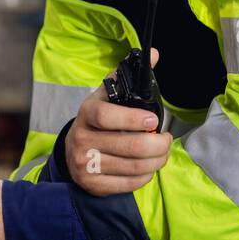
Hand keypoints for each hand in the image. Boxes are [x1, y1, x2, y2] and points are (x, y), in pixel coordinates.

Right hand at [67, 46, 172, 196]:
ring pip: (133, 167)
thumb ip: (129, 76)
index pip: (106, 116)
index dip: (132, 119)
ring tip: (162, 153)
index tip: (153, 121)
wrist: (72, 151)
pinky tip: (148, 167)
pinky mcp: (92, 185)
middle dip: (157, 145)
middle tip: (166, 140)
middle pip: (128, 146)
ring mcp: (85, 164)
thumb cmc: (98, 120)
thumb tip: (153, 54)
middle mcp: (82, 139)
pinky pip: (129, 184)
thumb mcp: (108, 96)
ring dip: (157, 161)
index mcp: (86, 113)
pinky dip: (145, 176)